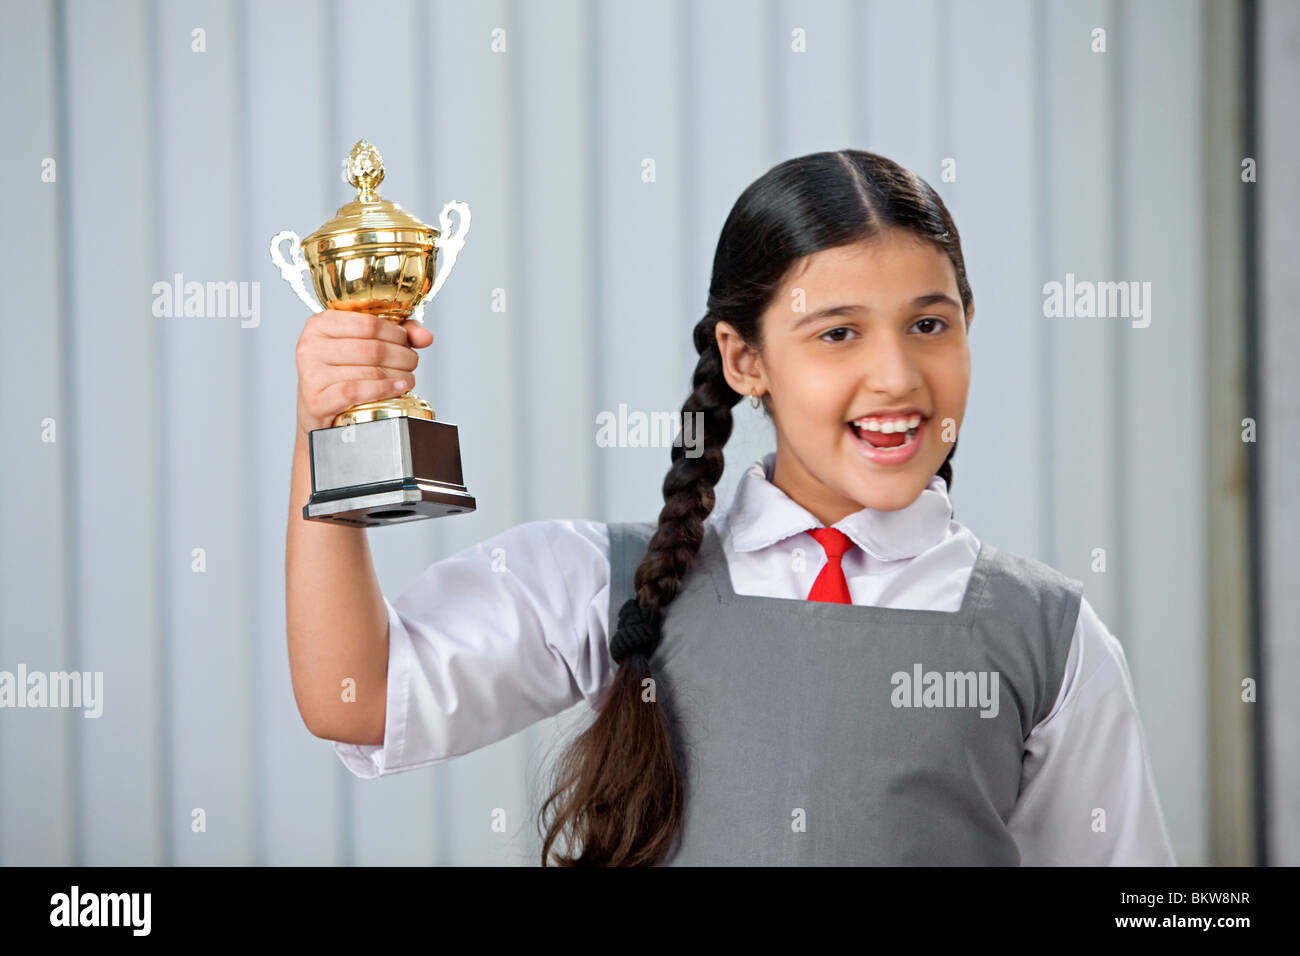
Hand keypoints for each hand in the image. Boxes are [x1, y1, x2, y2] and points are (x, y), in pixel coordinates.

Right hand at [294, 310, 433, 437]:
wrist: (320, 414)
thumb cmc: (342, 375)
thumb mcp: (363, 345)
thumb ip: (396, 333)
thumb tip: (425, 337)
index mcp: (319, 325)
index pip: (368, 324)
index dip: (396, 333)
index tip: (406, 342)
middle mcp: (310, 347)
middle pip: (373, 348)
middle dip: (403, 356)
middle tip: (412, 363)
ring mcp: (311, 374)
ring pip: (369, 370)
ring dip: (399, 375)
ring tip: (408, 378)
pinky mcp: (316, 400)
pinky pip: (357, 391)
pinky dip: (384, 390)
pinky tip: (399, 388)